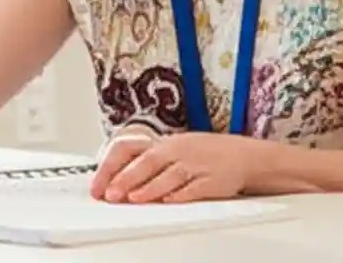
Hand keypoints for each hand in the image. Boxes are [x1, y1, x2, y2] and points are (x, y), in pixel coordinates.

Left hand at [90, 131, 252, 203]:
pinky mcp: (211, 181)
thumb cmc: (205, 154)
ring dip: (150, 187)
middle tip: (111, 194)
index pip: (131, 148)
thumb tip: (115, 180)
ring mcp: (195, 165)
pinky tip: (169, 200)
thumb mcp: (174, 150)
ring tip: (134, 198)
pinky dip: (181, 194)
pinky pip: (194, 187)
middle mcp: (178, 151)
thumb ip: (147, 163)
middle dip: (127, 178)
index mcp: (164, 143)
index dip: (112, 166)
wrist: (244, 156)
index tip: (98, 185)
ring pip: (169, 175)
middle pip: (148, 162)